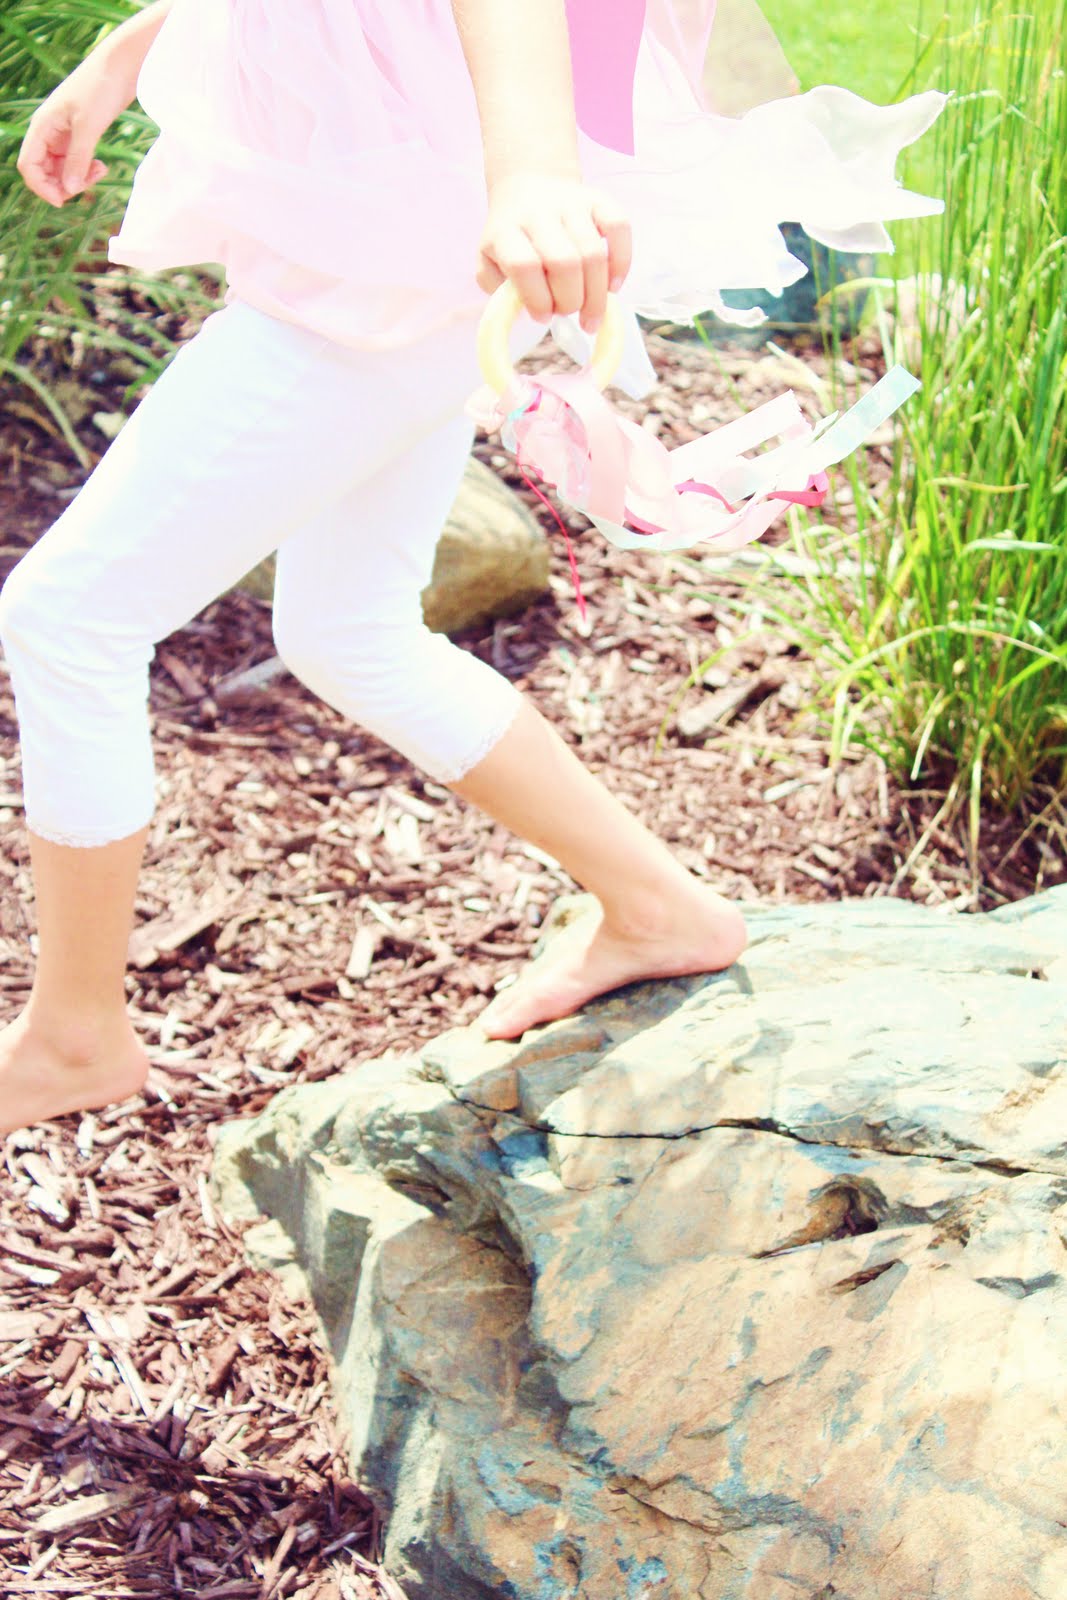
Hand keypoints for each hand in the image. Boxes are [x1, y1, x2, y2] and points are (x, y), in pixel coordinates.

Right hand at [16, 52, 136, 206]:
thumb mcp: (89, 126)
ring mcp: (64, 135)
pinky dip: (87, 170)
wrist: (121, 66)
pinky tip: (102, 167)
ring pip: (62, 170)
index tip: (62, 201)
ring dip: (79, 179)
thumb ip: (78, 159)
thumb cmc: (100, 88)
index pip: (28, 165)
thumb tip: (70, 188)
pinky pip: (76, 163)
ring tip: (100, 171)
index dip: (41, 187)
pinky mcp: (80, 135)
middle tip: (90, 182)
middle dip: (64, 184)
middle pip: (44, 172)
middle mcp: (49, 131)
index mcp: (42, 126)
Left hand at [476, 173, 631, 333]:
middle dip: (570, 301)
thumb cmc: (510, 241)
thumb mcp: (490, 265)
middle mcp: (538, 213)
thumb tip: (526, 314)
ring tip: (591, 315)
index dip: (538, 298)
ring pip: (593, 254)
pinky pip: (619, 228)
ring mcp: (570, 203)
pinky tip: (612, 286)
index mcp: (506, 231)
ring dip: (596, 295)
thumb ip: (500, 293)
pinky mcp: (597, 199)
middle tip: (567, 313)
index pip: (525, 266)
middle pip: (564, 263)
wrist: (527, 189)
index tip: (543, 317)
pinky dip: (621, 262)